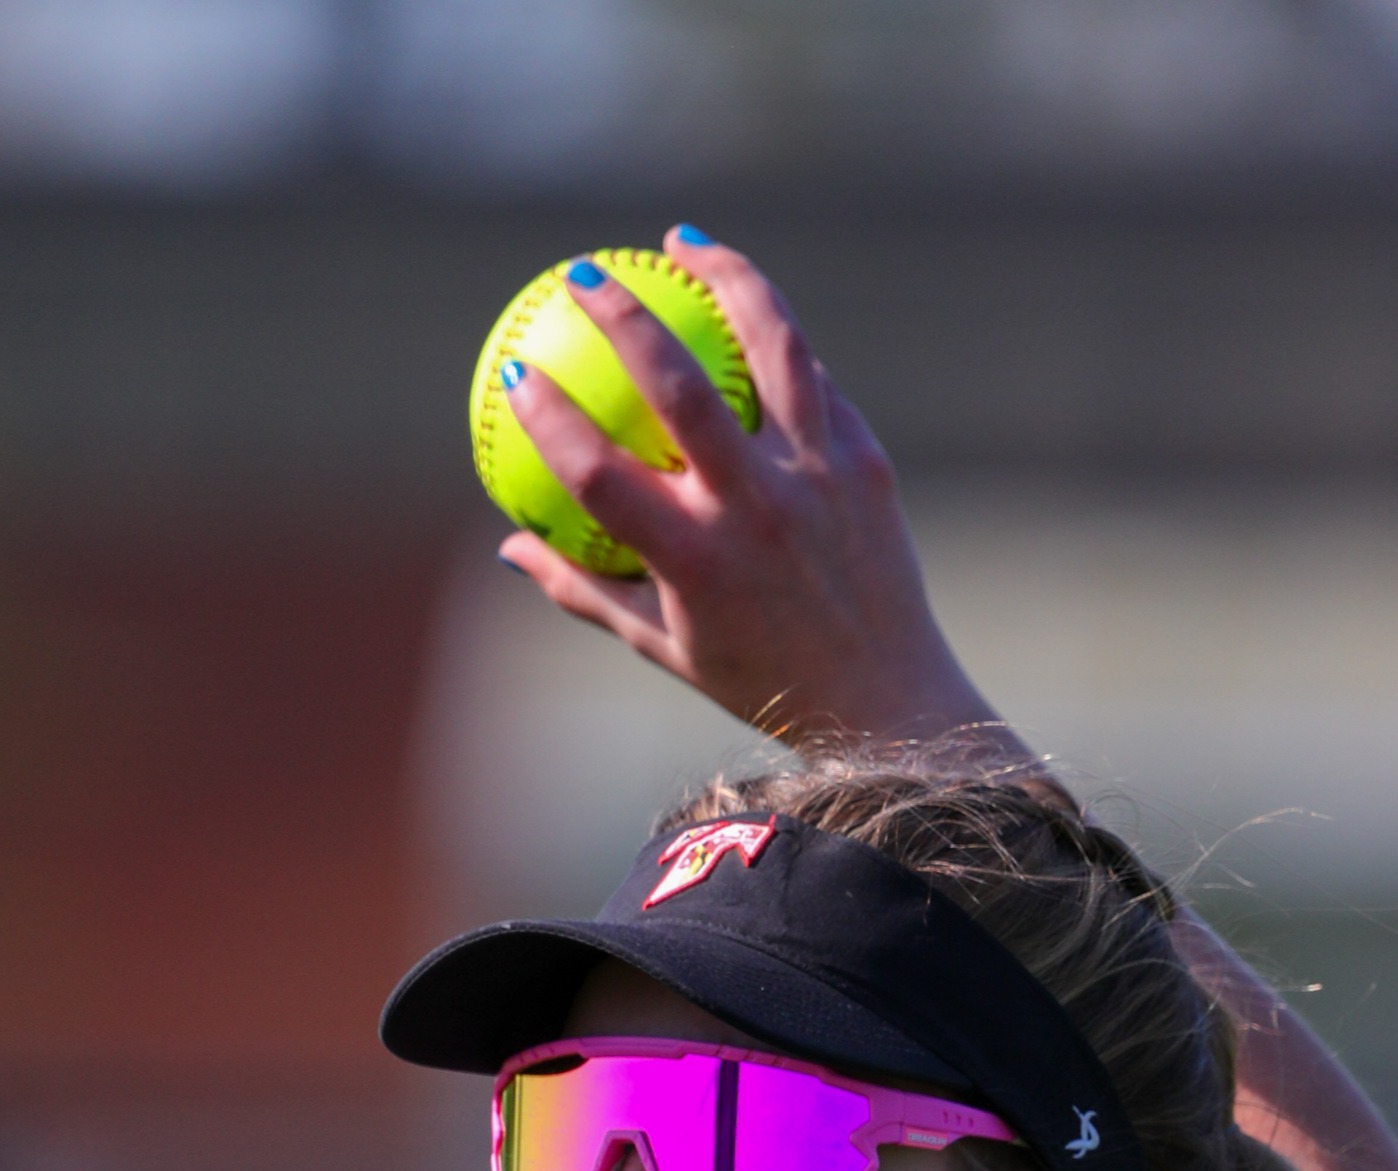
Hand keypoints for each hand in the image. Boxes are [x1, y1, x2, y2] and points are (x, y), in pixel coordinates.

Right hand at [491, 231, 1007, 752]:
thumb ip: (585, 590)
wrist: (886, 700)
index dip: (547, 418)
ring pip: (771, 345)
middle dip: (621, 315)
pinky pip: (812, 382)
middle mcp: (757, 513)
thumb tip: (511, 543)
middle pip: (679, 387)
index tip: (513, 370)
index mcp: (696, 564)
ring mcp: (819, 480)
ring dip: (723, 277)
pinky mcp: (866, 462)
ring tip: (683, 242)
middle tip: (582, 272)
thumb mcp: (665, 647)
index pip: (600, 476)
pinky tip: (745, 310)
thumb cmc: (759, 678)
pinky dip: (774, 340)